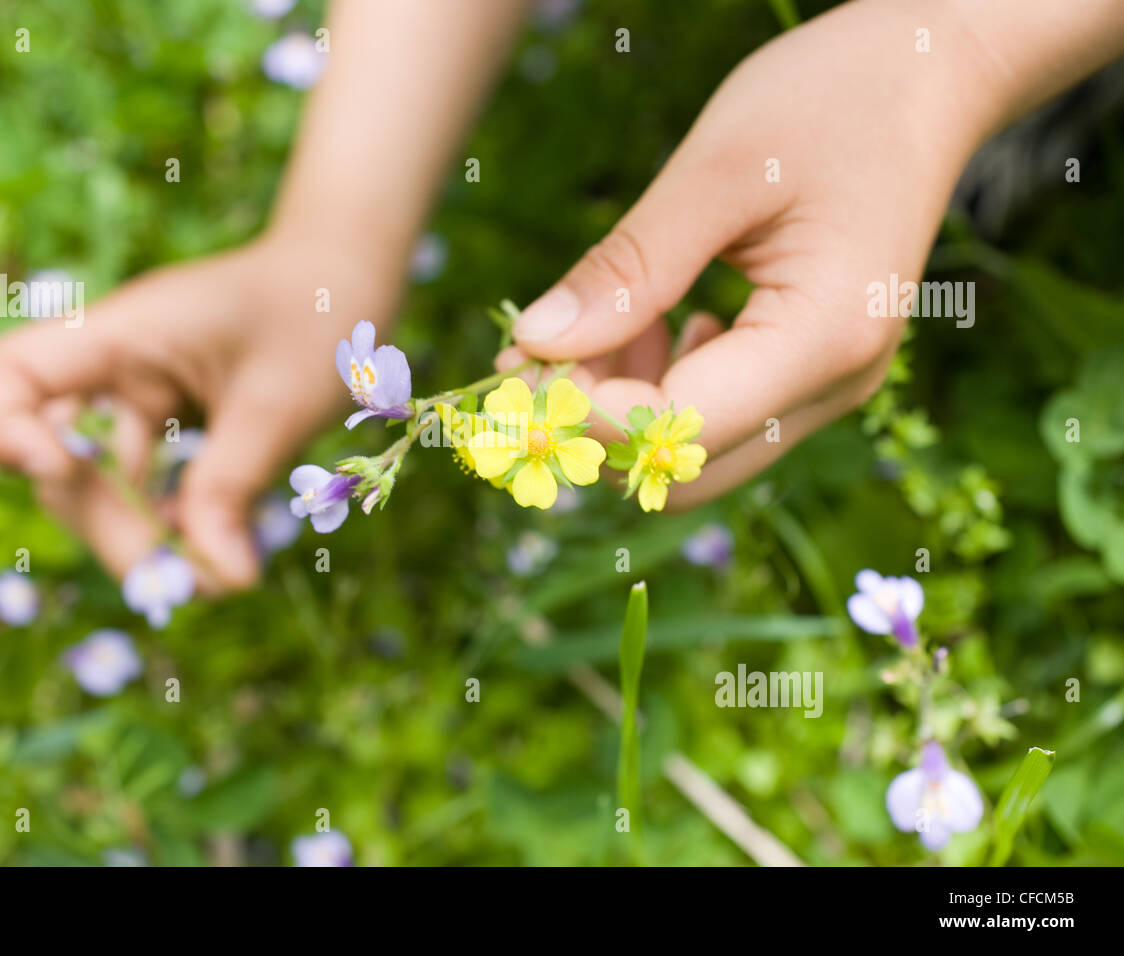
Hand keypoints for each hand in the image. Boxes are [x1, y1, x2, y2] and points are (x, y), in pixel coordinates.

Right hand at [0, 234, 399, 590]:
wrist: (348, 275)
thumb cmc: (317, 314)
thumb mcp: (279, 406)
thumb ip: (233, 490)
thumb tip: (220, 582)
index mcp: (121, 334)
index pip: (8, 374)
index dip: (5, 432)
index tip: (62, 472)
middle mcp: (112, 367)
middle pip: (63, 463)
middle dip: (112, 531)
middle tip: (186, 582)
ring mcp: (136, 396)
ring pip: (104, 488)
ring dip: (148, 539)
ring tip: (220, 574)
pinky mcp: (165, 422)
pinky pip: (146, 486)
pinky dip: (176, 524)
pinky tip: (224, 547)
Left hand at [497, 0, 1010, 508]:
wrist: (929, 77)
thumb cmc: (831, 100)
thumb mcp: (716, 171)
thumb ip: (628, 268)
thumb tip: (535, 343)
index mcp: (821, 340)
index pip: (672, 429)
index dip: (580, 412)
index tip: (513, 365)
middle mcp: (833, 387)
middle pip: (681, 468)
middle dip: (595, 423)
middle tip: (537, 352)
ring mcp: (827, 389)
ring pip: (694, 452)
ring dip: (624, 406)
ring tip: (598, 321)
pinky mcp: (811, 375)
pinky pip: (718, 419)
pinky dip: (661, 388)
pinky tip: (653, 323)